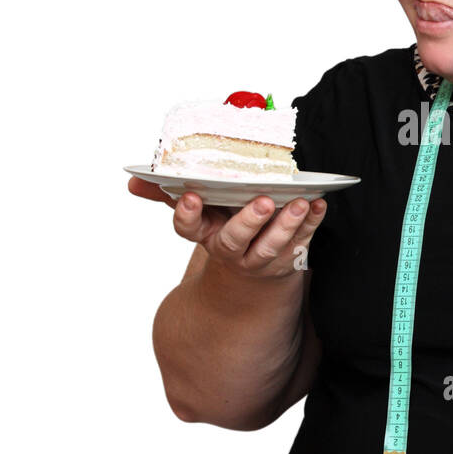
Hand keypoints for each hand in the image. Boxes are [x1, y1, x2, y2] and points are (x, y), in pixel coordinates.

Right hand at [127, 176, 326, 281]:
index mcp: (205, 233)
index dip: (188, 214)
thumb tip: (133, 179)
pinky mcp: (288, 258)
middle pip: (235, 240)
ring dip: (287, 225)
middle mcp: (230, 249)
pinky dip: (312, 223)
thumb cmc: (222, 226)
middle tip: (262, 202)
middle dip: (248, 222)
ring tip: (299, 203)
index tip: (191, 196)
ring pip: (271, 246)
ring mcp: (260, 258)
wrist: (250, 274)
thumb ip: (169, 193)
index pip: (189, 228)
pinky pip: (302, 241)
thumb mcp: (197, 210)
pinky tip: (319, 204)